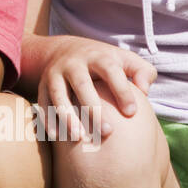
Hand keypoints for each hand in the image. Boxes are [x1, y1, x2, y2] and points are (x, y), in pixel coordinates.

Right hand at [35, 36, 155, 140]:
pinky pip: (43, 103)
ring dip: (67, 116)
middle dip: (93, 108)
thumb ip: (142, 71)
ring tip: (80, 137)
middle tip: (108, 132)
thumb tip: (144, 90)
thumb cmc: (103, 62)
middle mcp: (74, 64)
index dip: (121, 90)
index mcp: (97, 56)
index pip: (110, 71)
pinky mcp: (42, 85)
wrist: (63, 50)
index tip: (131, 112)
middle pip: (82, 84)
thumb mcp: (124, 59)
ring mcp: (55, 74)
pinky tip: (57, 136)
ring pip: (58, 95)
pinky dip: (48, 119)